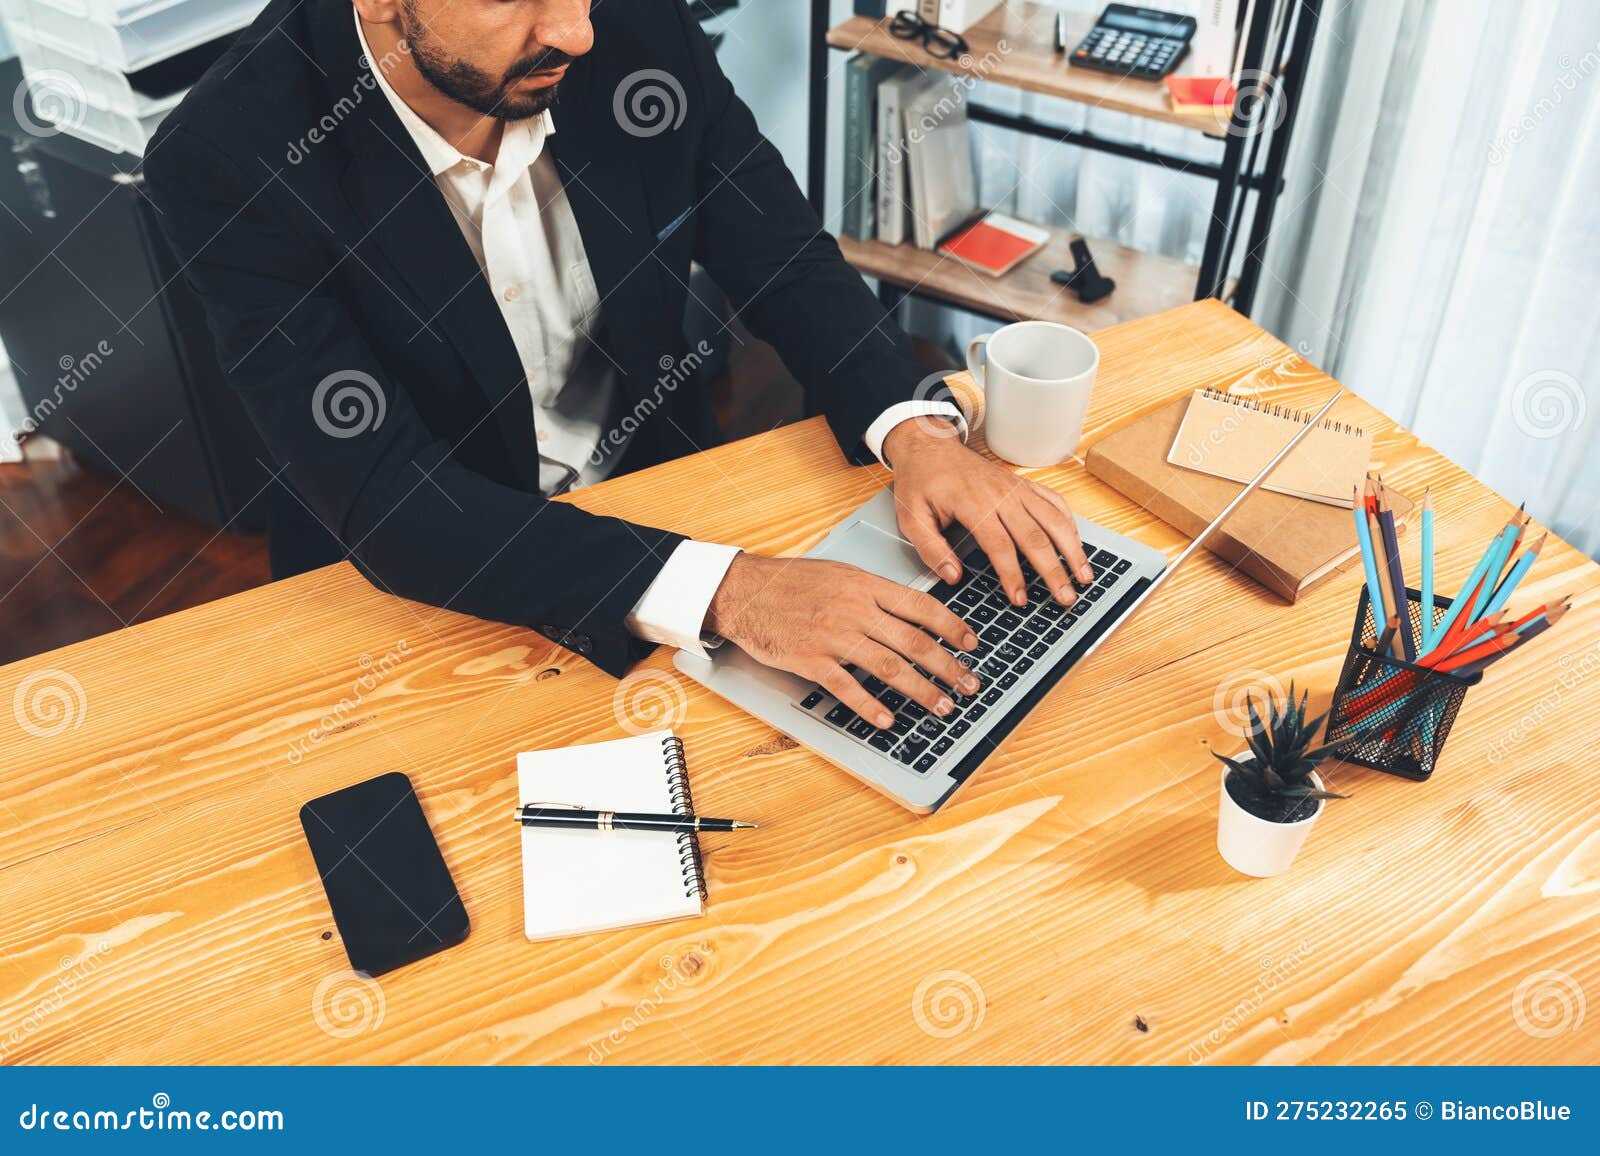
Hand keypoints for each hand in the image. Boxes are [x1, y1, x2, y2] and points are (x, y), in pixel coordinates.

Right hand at [705, 553, 981, 728]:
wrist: (745, 592)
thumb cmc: (791, 582)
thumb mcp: (840, 573)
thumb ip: (873, 592)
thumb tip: (911, 611)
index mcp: (865, 586)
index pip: (921, 606)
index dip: (951, 626)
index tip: (971, 643)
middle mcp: (854, 610)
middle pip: (913, 641)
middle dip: (948, 666)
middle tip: (970, 684)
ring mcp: (833, 636)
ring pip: (888, 666)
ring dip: (921, 690)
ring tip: (943, 706)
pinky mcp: (811, 660)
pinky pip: (846, 687)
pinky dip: (869, 706)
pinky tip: (887, 720)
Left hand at [882, 417, 1093, 606]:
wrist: (929, 446)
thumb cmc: (921, 482)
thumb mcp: (911, 518)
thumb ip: (930, 549)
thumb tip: (952, 576)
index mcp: (973, 503)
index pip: (999, 545)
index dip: (1013, 575)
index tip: (1020, 599)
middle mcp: (1001, 495)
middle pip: (1035, 536)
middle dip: (1054, 570)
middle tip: (1066, 598)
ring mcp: (1016, 488)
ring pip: (1053, 519)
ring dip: (1072, 548)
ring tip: (1084, 575)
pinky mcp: (1023, 485)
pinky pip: (1054, 502)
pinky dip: (1070, 524)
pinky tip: (1077, 544)